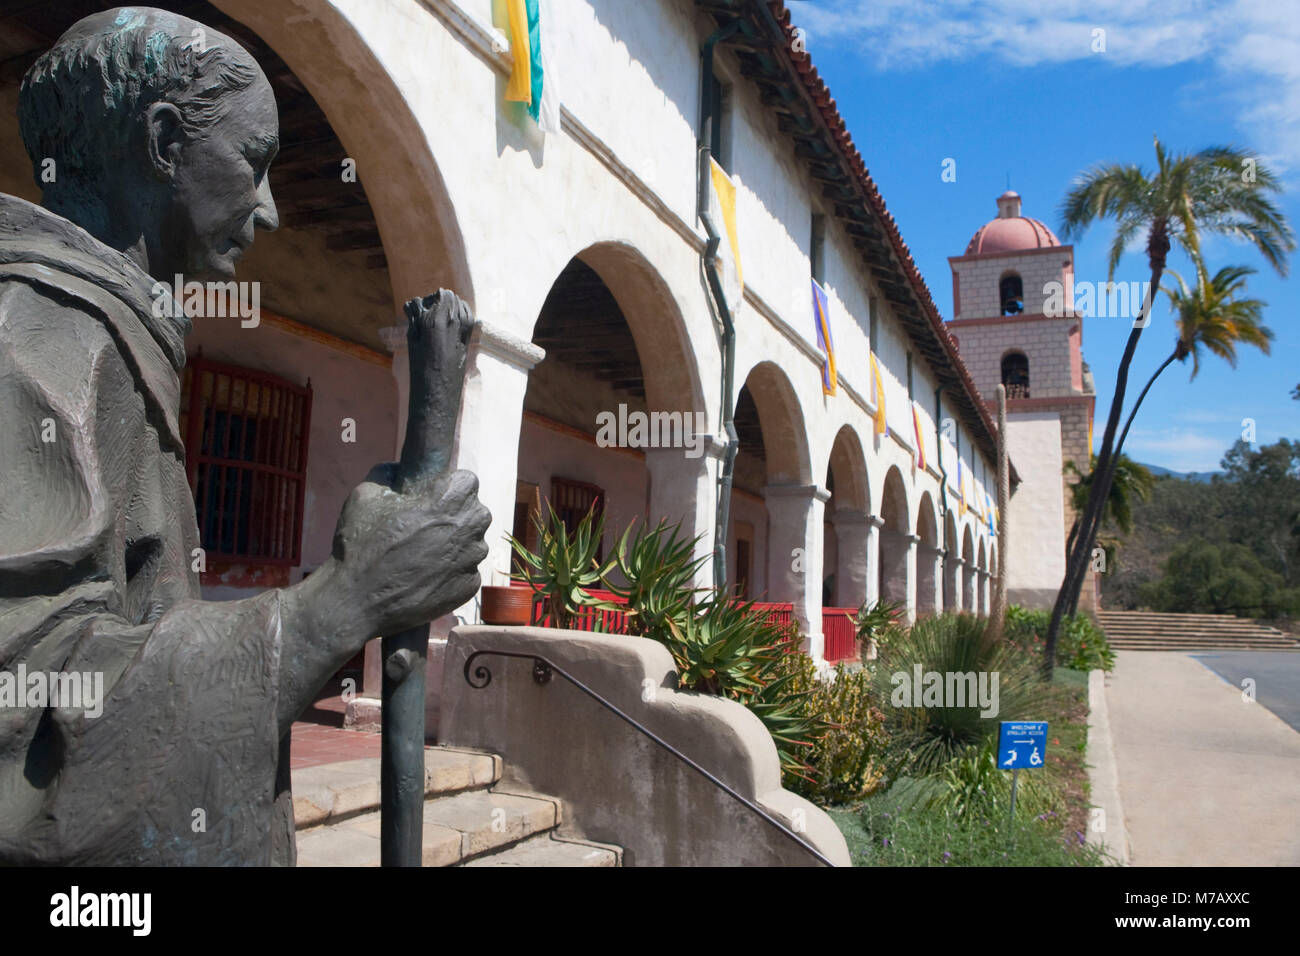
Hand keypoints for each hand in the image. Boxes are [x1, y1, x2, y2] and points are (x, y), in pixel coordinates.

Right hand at [329, 467, 489, 635]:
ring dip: (454, 545)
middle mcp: (469, 527)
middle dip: (456, 515)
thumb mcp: (365, 495)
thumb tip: (398, 468)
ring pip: (472, 543)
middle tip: (427, 528)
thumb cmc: (360, 545)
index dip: (448, 488)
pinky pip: (466, 570)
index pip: (467, 481)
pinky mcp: (470, 586)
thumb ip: (387, 473)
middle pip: (475, 512)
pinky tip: (426, 576)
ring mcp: (472, 559)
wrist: (358, 601)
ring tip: (423, 555)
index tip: (432, 499)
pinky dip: (451, 572)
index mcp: (449, 499)